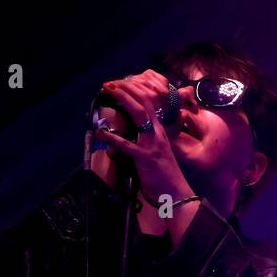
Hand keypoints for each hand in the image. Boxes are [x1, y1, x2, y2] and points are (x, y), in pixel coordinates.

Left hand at [93, 70, 193, 207]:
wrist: (176, 194)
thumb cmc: (165, 176)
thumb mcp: (157, 153)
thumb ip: (145, 142)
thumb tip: (130, 137)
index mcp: (159, 132)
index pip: (150, 103)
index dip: (136, 91)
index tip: (122, 84)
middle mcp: (157, 133)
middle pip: (144, 102)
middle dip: (128, 89)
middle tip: (111, 82)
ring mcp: (152, 144)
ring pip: (139, 114)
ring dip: (124, 100)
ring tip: (109, 91)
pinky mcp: (145, 158)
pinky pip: (127, 145)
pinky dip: (112, 137)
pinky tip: (100, 132)